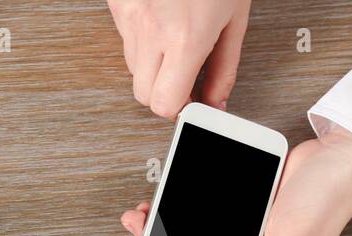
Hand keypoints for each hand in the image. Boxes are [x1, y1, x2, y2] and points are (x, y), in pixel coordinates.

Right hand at [106, 0, 250, 118]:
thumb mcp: (234, 17)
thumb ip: (225, 66)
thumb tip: (216, 101)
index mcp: (186, 36)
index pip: (165, 103)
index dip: (180, 109)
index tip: (192, 105)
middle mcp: (152, 30)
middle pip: (144, 95)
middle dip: (165, 92)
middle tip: (186, 77)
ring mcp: (129, 18)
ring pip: (133, 69)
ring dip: (154, 66)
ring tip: (176, 41)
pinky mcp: (117, 6)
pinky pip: (125, 41)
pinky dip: (143, 42)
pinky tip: (161, 21)